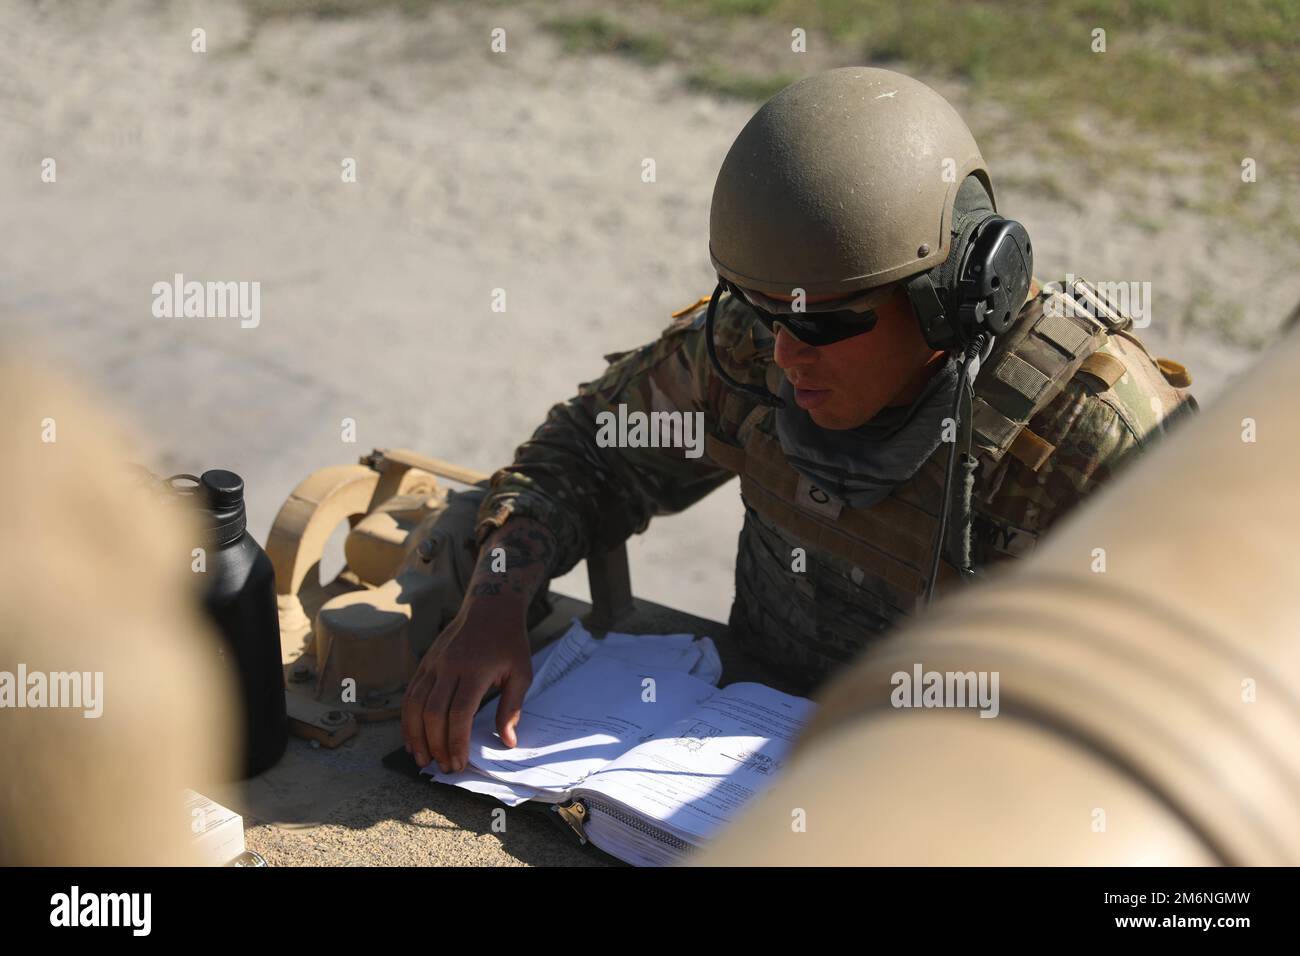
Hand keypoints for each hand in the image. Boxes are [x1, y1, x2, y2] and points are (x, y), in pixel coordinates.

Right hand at [400, 597, 532, 773]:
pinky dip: (407, 719)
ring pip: (414, 704)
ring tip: (422, 759)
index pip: (459, 713)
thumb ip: (512, 708)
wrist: (490, 606)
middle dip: (435, 744)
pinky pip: (410, 694)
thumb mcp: (521, 673)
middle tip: (443, 767)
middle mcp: (449, 666)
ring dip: (415, 736)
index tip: (460, 763)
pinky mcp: (425, 663)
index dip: (456, 742)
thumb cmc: (509, 642)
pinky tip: (412, 738)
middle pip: (432, 712)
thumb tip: (508, 742)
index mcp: (475, 670)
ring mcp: (433, 664)